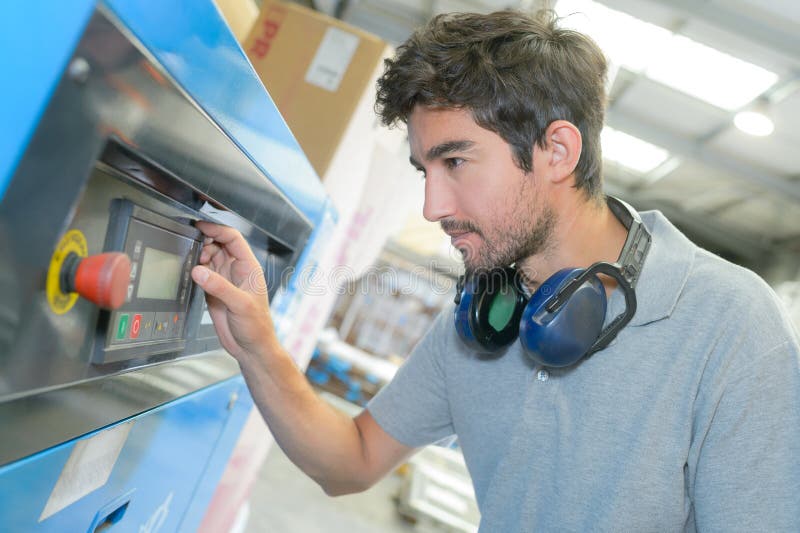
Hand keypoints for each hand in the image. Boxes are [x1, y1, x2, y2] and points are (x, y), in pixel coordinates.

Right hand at [191, 221, 277, 362]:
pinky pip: (203, 274)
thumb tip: (200, 271)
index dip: (217, 230)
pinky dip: (195, 271)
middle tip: (194, 250)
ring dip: (200, 256)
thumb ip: (219, 287)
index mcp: (249, 268)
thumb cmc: (257, 326)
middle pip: (219, 245)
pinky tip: (191, 273)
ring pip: (210, 258)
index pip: (233, 239)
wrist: (251, 348)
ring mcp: (225, 281)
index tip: (201, 226)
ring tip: (194, 263)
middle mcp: (237, 271)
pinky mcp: (214, 292)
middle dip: (206, 243)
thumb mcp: (240, 305)